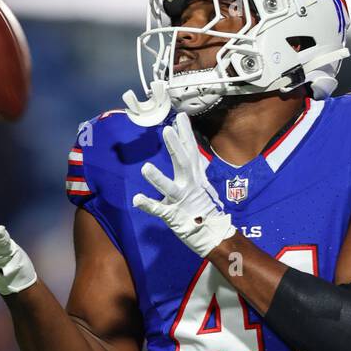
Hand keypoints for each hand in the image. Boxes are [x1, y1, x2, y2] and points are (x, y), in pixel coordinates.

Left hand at [133, 112, 234, 256]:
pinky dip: (148, 205)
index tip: (181, 116)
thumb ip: (195, 167)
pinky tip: (137, 199)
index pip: (191, 151)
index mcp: (195, 176)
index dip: (186, 134)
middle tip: (167, 130)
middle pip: (183, 163)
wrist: (213, 233)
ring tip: (145, 168)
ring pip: (169, 188)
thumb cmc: (204, 207)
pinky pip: (159, 210)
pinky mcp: (173, 215)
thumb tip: (192, 149)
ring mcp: (181, 201)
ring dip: (158, 178)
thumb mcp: (202, 184)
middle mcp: (189, 185)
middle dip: (175, 147)